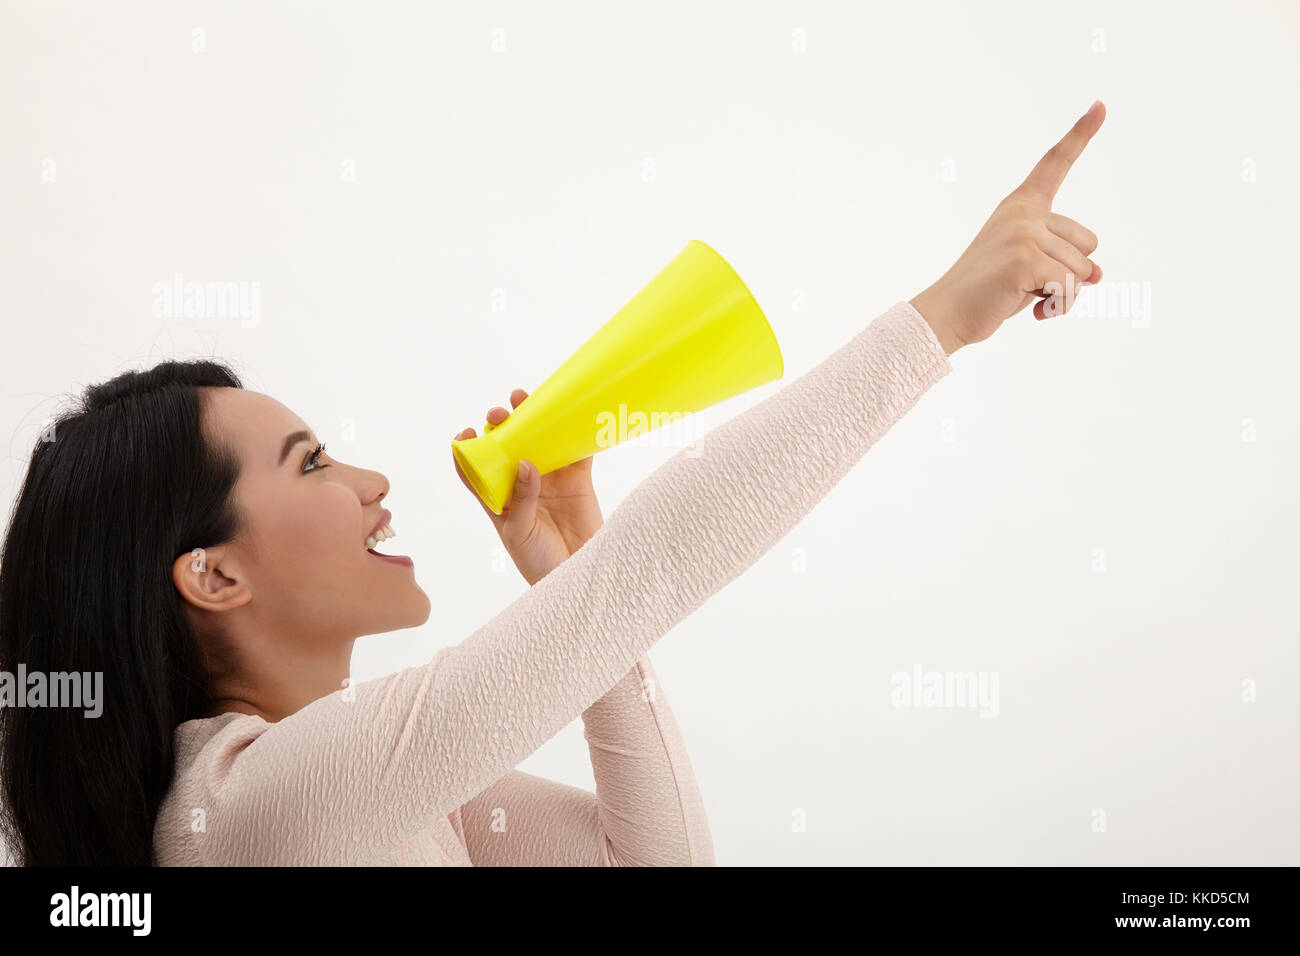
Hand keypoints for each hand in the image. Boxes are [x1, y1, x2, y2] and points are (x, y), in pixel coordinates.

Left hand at [453, 388, 604, 585]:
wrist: (577, 575)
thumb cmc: (537, 562)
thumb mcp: (519, 533)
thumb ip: (522, 500)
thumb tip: (526, 464)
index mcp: (498, 499)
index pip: (474, 470)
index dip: (466, 448)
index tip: (465, 432)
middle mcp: (521, 484)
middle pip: (507, 447)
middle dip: (500, 426)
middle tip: (499, 414)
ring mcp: (550, 480)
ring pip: (539, 441)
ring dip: (533, 420)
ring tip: (525, 400)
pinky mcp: (577, 480)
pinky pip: (576, 452)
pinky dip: (574, 433)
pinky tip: (571, 416)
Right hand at [910, 100, 1106, 353]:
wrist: (946, 315)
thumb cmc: (988, 293)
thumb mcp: (1030, 269)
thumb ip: (1064, 262)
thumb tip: (1099, 275)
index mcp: (1020, 206)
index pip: (1055, 164)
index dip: (1081, 134)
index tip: (1100, 105)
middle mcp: (1024, 213)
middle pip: (1088, 243)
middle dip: (1070, 272)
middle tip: (1030, 283)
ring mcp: (1024, 233)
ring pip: (1082, 271)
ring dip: (1062, 294)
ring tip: (1025, 296)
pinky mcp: (1026, 260)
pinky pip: (1069, 287)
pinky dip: (1057, 306)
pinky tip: (1034, 310)